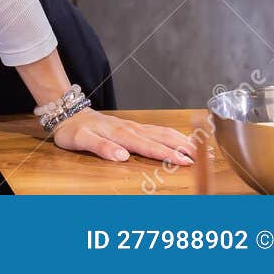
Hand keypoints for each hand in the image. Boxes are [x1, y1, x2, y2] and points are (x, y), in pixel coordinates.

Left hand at [49, 108, 197, 164]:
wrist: (68, 113)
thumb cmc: (73, 130)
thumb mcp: (81, 140)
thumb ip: (101, 147)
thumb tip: (122, 156)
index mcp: (121, 134)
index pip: (149, 146)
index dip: (168, 154)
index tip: (186, 161)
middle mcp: (131, 129)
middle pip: (163, 138)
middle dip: (184, 147)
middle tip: (205, 157)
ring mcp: (133, 126)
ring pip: (162, 132)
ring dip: (182, 140)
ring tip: (201, 148)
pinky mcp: (132, 126)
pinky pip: (157, 130)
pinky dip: (172, 134)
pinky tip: (181, 138)